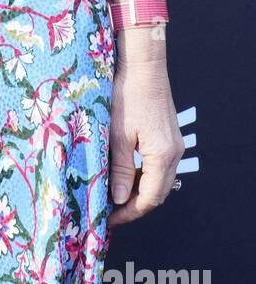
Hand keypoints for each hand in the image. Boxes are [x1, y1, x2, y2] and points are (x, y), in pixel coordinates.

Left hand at [107, 57, 185, 227]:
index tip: (109, 218)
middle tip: (109, 210)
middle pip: (157, 192)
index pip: (149, 198)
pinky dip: (141, 174)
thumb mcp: (117, 134)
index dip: (129, 212)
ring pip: (157, 180)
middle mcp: (173, 153)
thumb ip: (119, 168)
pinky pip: (157, 165)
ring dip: (137, 190)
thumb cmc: (128, 94)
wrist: (142, 65)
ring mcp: (173, 144)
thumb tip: (118, 198)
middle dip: (133, 205)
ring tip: (112, 193)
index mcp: (162, 156)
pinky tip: (124, 172)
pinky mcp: (168, 136)